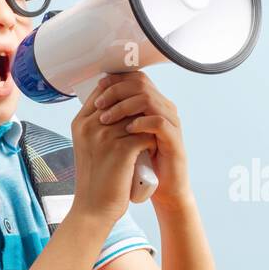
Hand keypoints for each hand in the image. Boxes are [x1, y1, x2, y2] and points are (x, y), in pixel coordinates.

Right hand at [69, 76, 156, 222]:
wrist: (94, 208)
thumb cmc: (95, 178)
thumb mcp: (89, 146)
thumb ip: (98, 125)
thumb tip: (119, 105)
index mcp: (81, 123)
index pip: (104, 91)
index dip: (123, 93)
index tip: (137, 102)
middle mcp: (90, 126)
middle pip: (122, 100)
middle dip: (140, 107)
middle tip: (151, 118)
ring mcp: (105, 137)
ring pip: (137, 116)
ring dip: (148, 124)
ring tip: (153, 135)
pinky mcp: (121, 150)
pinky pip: (144, 135)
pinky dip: (152, 141)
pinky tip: (154, 149)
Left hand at [93, 71, 192, 209]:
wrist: (164, 190)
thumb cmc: (144, 163)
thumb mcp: (127, 136)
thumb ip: (119, 118)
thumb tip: (94, 101)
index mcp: (154, 105)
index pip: (137, 79)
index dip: (116, 80)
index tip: (99, 89)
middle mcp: (165, 109)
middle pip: (141, 84)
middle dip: (116, 91)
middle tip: (99, 105)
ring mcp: (171, 123)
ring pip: (148, 99)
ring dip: (123, 107)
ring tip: (107, 120)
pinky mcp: (174, 140)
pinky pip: (158, 122)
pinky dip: (140, 123)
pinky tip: (127, 131)